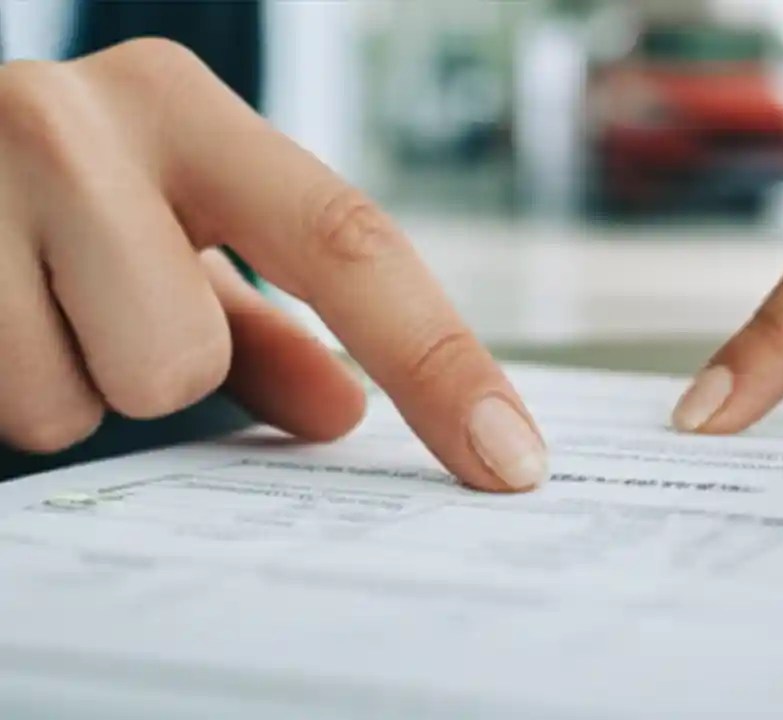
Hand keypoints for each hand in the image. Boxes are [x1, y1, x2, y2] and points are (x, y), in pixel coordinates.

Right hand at [0, 40, 545, 490]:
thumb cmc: (44, 201)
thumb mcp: (166, 236)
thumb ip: (263, 322)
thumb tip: (351, 412)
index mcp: (184, 107)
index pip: (351, 248)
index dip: (439, 366)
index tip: (510, 460)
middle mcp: (74, 117)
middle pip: (182, 364)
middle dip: (145, 369)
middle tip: (89, 306)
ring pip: (79, 400)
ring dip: (62, 383)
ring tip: (21, 304)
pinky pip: (0, 408)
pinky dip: (0, 388)